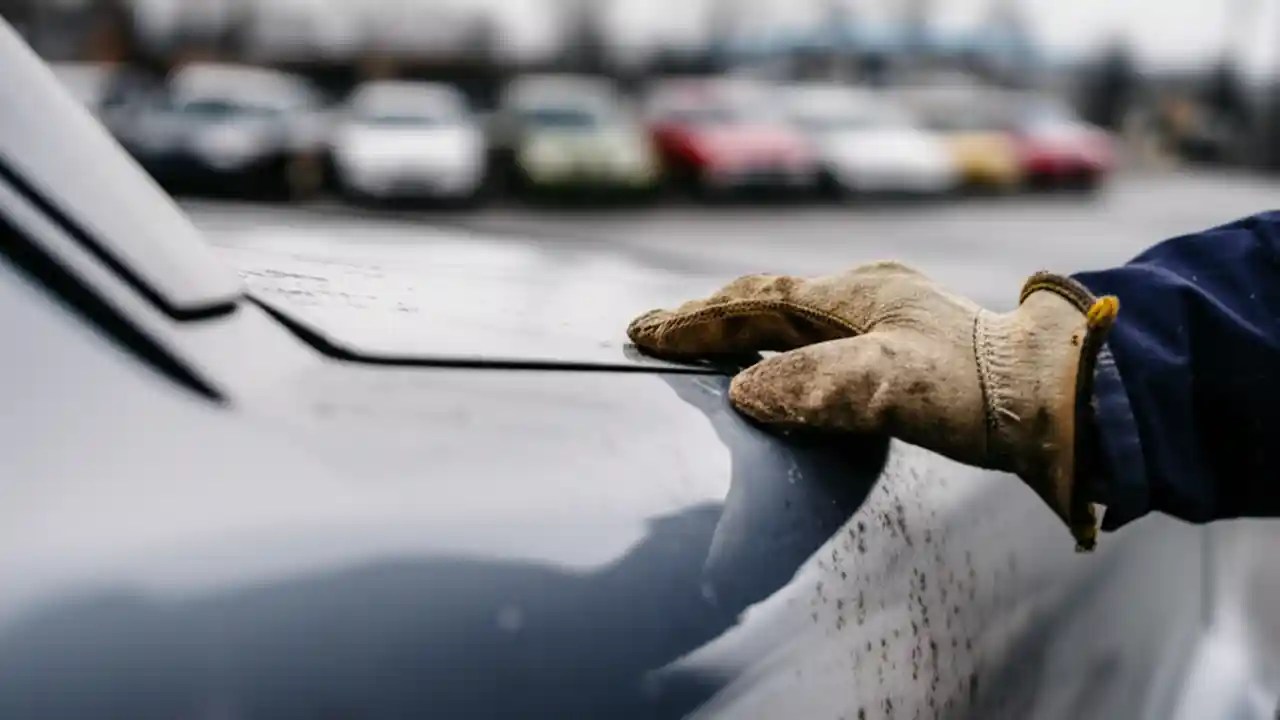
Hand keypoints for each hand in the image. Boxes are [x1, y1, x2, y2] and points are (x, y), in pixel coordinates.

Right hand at [628, 262, 1117, 548]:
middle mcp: (865, 299)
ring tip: (699, 345)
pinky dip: (777, 351)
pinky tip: (777, 369)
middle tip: (656, 331)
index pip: (755, 304)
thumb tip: (746, 395)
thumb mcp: (891, 386)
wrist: (1058, 397)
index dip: (697, 319)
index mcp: (855, 296)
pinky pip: (818, 342)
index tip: (645, 331)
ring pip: (792, 320)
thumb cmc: (978, 388)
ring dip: (739, 331)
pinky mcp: (902, 351)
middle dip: (707, 318)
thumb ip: (816, 386)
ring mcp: (885, 321)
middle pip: (766, 303)